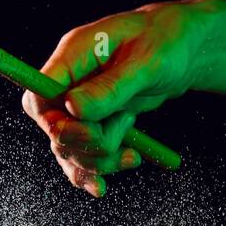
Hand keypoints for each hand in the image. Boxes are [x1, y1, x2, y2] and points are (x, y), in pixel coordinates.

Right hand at [21, 0, 225, 196]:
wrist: (186, 49)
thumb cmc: (168, 42)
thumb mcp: (145, 63)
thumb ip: (110, 88)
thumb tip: (73, 108)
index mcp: (73, 55)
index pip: (39, 97)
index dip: (54, 123)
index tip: (90, 132)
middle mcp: (71, 81)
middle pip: (54, 129)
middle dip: (86, 144)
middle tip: (121, 137)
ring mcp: (81, 103)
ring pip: (70, 148)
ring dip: (99, 160)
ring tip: (132, 155)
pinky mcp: (96, 121)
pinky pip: (83, 154)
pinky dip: (96, 171)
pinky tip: (106, 184)